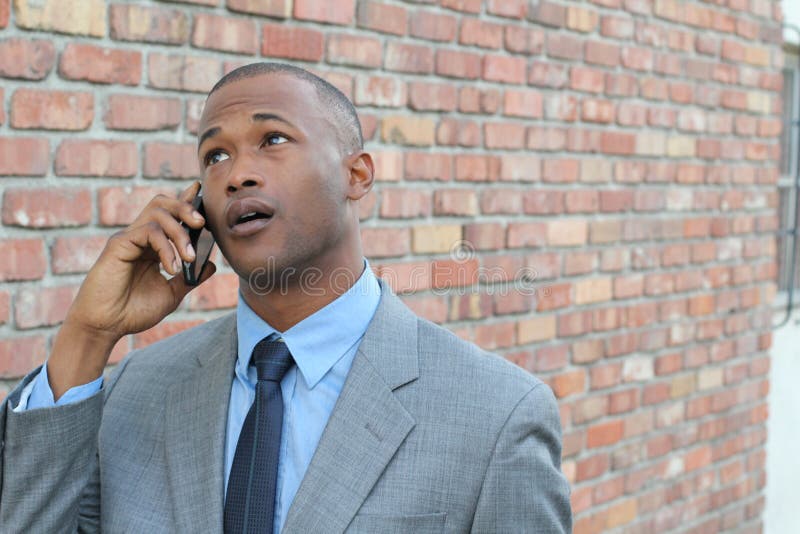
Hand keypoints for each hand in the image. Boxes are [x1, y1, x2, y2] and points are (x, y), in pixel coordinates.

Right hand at [66, 181, 215, 340]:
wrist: (106, 326)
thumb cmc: (133, 311)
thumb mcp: (171, 294)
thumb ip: (190, 278)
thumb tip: (210, 264)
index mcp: (152, 246)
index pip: (170, 215)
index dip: (186, 200)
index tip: (200, 190)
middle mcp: (140, 237)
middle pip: (163, 204)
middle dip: (185, 206)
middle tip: (202, 223)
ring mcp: (129, 238)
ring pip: (157, 213)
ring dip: (179, 231)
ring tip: (188, 257)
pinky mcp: (119, 244)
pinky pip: (148, 231)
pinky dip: (165, 247)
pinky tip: (171, 268)